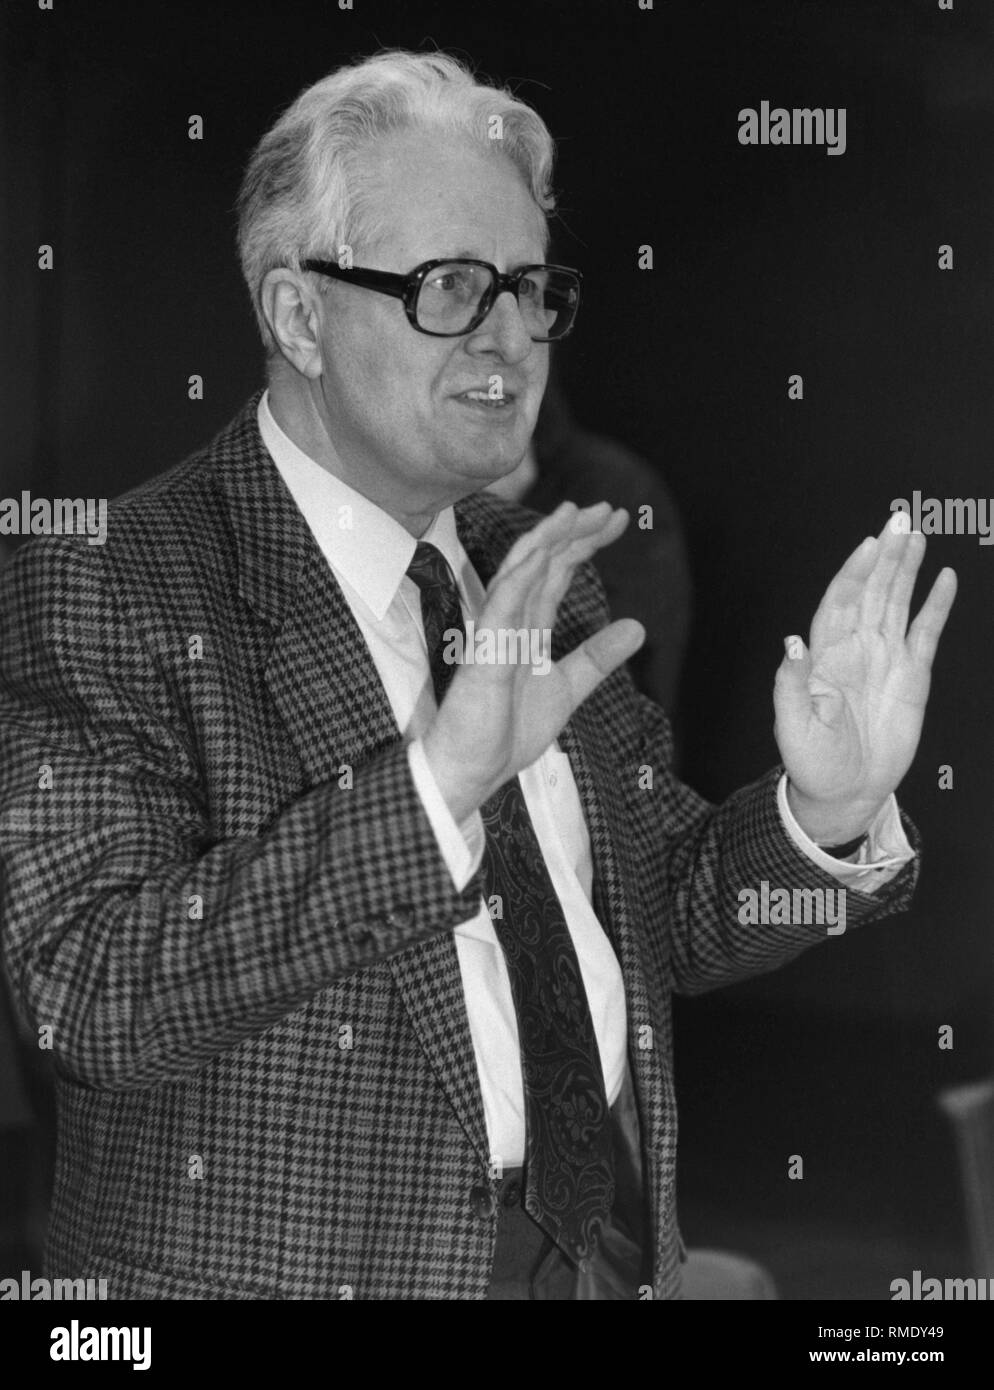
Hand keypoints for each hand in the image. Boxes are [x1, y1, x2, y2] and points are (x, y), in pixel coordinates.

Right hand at [422, 501, 644, 821]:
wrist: (471, 772)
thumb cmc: (504, 733)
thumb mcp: (566, 689)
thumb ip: (597, 658)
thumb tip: (639, 626)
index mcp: (528, 628)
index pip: (557, 573)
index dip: (585, 543)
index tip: (619, 520)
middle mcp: (510, 623)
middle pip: (543, 565)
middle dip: (575, 532)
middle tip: (611, 508)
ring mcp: (493, 636)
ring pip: (518, 575)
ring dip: (545, 541)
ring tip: (574, 512)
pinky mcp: (482, 657)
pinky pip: (500, 611)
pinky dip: (518, 580)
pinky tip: (538, 554)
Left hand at [774, 514, 956, 843]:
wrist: (844, 792)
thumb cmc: (812, 760)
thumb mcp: (792, 725)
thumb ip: (792, 682)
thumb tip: (792, 641)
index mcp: (824, 654)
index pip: (840, 601)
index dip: (853, 571)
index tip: (869, 544)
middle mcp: (855, 648)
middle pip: (872, 591)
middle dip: (885, 556)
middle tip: (901, 519)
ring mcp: (885, 658)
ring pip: (897, 602)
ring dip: (906, 570)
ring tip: (917, 536)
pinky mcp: (912, 676)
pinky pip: (925, 632)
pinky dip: (936, 606)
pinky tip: (944, 579)